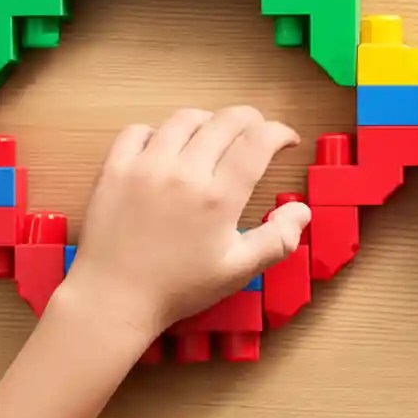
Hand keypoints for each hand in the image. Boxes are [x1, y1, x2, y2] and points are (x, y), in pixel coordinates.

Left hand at [59, 106, 310, 339]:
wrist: (114, 298)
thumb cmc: (180, 288)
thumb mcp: (239, 271)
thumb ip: (278, 240)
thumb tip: (302, 209)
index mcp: (219, 198)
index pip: (258, 142)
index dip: (279, 132)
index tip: (286, 140)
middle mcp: (184, 172)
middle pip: (226, 121)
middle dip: (251, 119)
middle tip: (256, 132)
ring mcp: (145, 166)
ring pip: (185, 119)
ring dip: (208, 121)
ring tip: (213, 136)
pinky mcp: (114, 168)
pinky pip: (139, 130)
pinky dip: (158, 132)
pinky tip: (166, 149)